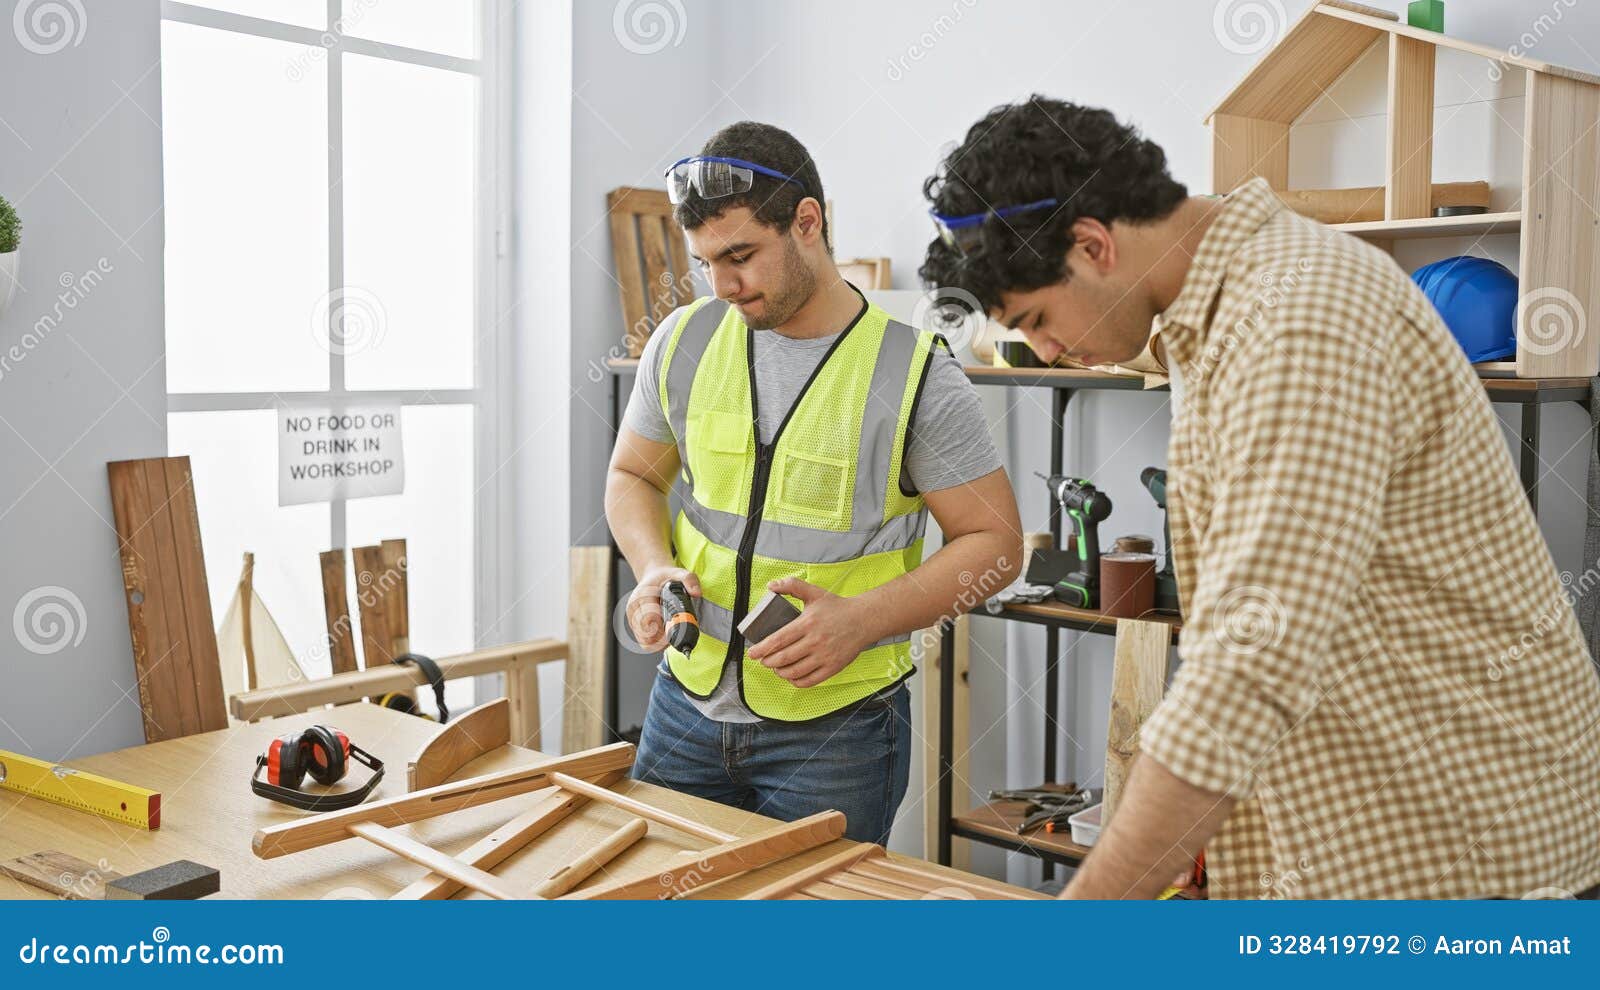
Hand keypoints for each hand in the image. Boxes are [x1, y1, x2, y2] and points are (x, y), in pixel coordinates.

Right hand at [626, 565, 701, 651]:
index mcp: (643, 595)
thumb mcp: (679, 573)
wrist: (653, 576)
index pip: (649, 619)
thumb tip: (696, 593)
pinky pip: (643, 641)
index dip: (663, 628)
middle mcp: (634, 606)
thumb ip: (689, 580)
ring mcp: (632, 616)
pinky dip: (654, 642)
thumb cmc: (664, 577)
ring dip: (658, 642)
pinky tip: (664, 635)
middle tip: (675, 633)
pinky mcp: (634, 624)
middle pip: (646, 633)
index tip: (674, 629)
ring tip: (670, 633)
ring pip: (644, 640)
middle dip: (663, 637)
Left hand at [745, 576, 873, 687]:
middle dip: (768, 662)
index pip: (778, 640)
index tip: (752, 653)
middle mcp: (815, 641)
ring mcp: (825, 656)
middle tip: (763, 660)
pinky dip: (796, 681)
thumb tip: (771, 586)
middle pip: (784, 658)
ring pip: (794, 672)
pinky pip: (809, 681)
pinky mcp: (833, 667)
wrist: (864, 620)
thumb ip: (792, 586)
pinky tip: (791, 676)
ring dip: (780, 672)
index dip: (762, 649)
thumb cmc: (837, 607)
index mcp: (808, 623)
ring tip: (776, 668)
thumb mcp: (814, 592)